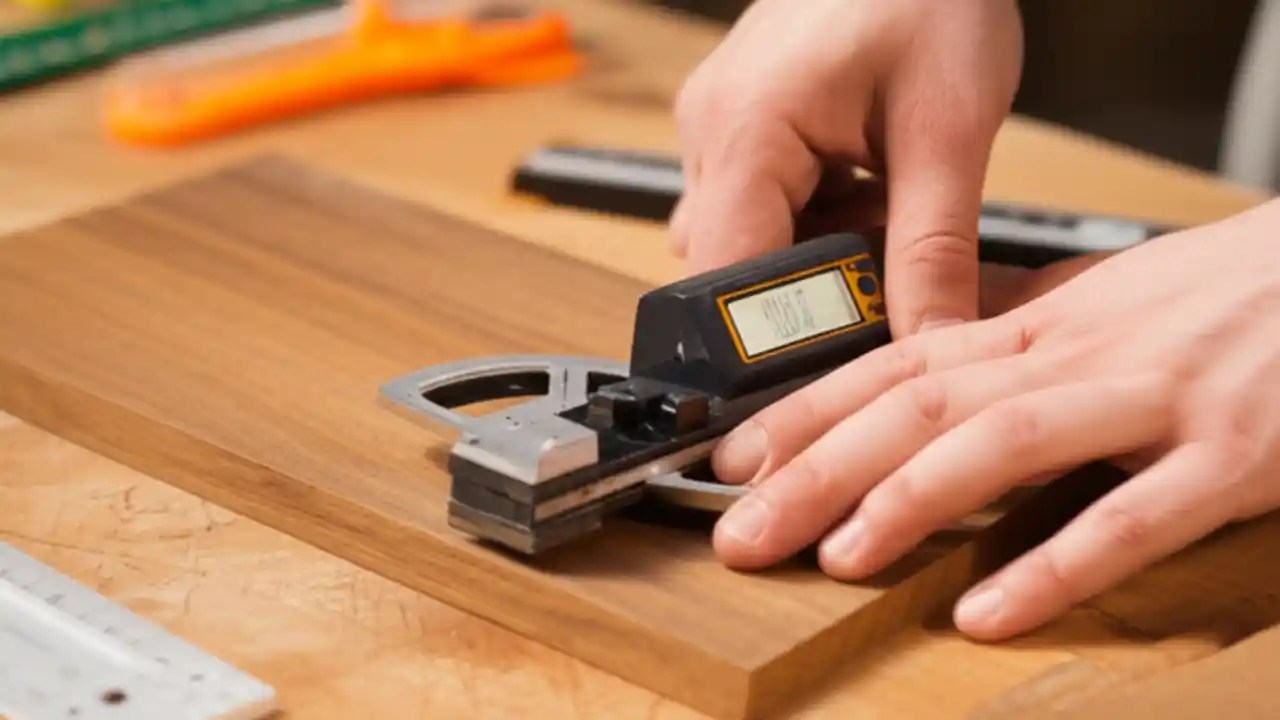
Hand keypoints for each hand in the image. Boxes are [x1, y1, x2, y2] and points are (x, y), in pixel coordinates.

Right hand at [671, 0, 1022, 335]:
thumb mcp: (949, 129)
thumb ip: (935, 249)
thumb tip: (928, 343)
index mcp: (745, 130)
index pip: (726, 281)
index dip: (781, 332)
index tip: (848, 339)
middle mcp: (708, 130)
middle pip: (731, 268)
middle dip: (809, 284)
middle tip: (887, 247)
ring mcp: (714, 124)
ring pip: (745, 239)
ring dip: (811, 247)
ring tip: (880, 192)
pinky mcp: (734, 121)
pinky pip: (757, 202)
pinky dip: (810, 213)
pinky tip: (860, 176)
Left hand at [710, 200, 1279, 639]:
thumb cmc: (1228, 295)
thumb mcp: (1107, 300)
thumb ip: (1016, 327)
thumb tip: (923, 345)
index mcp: (1045, 323)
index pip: (898, 363)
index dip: (808, 412)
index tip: (734, 461)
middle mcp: (1082, 353)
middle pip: (925, 405)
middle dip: (821, 468)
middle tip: (745, 530)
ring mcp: (1156, 401)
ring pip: (1008, 442)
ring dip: (911, 501)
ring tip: (838, 557)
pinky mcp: (1233, 457)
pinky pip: (1132, 516)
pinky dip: (1055, 564)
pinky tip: (987, 611)